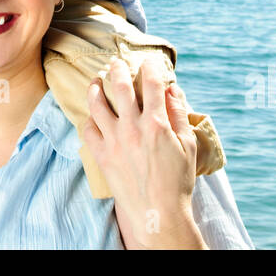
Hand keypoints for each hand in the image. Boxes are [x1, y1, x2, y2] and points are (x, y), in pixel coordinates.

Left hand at [82, 57, 204, 249]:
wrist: (158, 214)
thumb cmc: (177, 181)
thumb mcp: (187, 145)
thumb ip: (178, 113)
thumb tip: (172, 89)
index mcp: (157, 124)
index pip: (152, 84)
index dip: (151, 67)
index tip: (149, 61)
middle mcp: (133, 128)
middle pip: (120, 87)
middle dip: (118, 69)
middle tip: (116, 62)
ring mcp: (114, 141)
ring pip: (97, 104)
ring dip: (96, 88)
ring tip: (96, 81)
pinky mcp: (102, 156)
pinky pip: (88, 130)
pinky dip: (90, 119)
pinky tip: (93, 115)